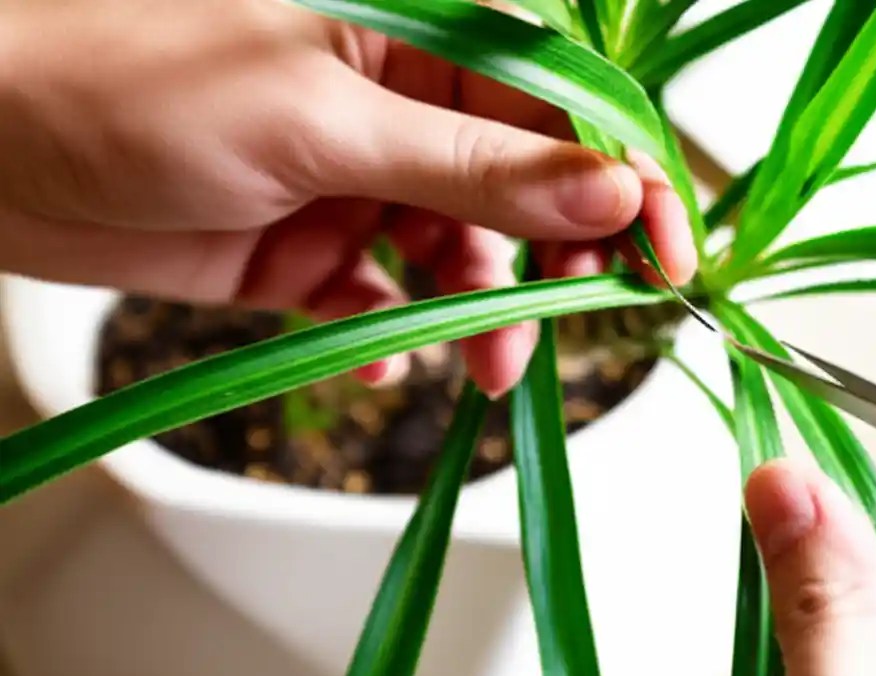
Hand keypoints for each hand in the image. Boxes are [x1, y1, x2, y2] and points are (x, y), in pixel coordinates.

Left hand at [0, 0, 694, 395]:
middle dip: (557, 257)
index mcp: (417, 27)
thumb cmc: (123, 83)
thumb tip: (612, 190)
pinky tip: (399, 353)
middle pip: (528, 183)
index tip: (668, 254)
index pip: (562, 100)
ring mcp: (360, 172)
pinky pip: (396, 292)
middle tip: (571, 321)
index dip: (627, 176)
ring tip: (483, 360)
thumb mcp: (323, 121)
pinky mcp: (317, 243)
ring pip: (470, 248)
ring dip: (487, 307)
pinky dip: (408, 328)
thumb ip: (477, 164)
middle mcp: (400, 96)